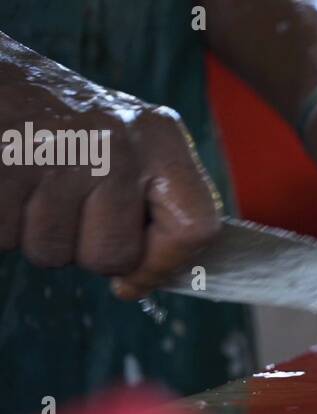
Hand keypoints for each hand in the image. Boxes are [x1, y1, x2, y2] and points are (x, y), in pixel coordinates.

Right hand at [0, 34, 221, 299]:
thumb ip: (153, 208)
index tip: (134, 278)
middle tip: (68, 206)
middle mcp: (116, 143)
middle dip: (86, 250)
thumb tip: (138, 283)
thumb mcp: (127, 145)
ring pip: (54, 254)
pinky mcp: (3, 163)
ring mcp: (58, 153)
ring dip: (38, 236)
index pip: (195, 228)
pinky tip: (7, 184)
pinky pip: (6, 238)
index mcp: (160, 138)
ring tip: (34, 185)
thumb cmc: (66, 124)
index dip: (164, 265)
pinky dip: (2, 225)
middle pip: (115, 256)